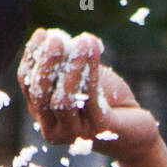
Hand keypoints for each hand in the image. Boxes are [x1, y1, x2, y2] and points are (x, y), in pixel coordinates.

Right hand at [16, 28, 162, 163]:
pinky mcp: (98, 131)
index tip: (42, 33)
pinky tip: (94, 48)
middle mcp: (54, 128)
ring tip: (81, 40)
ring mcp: (74, 133)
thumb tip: (63, 38)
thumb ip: (69, 64)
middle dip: (46, 64)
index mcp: (44, 114)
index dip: (32, 58)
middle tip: (56, 38)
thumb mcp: (84, 79)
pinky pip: (90, 98)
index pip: (27, 84)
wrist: (138, 131)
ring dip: (72, 67)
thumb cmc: (108, 102)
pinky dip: (90, 70)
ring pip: (63, 100)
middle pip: (40, 95)